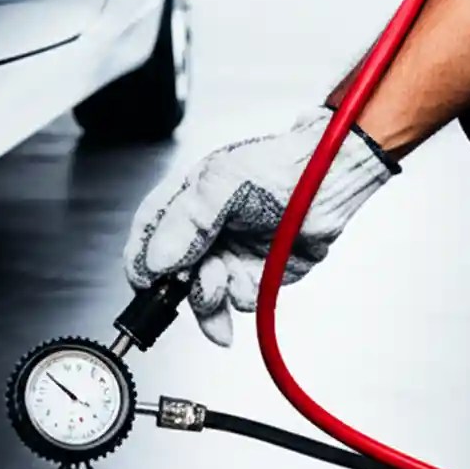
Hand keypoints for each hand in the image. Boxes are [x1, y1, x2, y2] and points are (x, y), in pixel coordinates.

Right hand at [123, 107, 397, 345]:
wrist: (329, 181)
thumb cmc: (277, 166)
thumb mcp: (221, 184)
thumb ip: (187, 223)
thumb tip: (157, 261)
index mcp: (183, 204)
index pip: (145, 236)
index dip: (140, 262)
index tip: (146, 282)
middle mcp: (201, 234)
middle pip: (170, 275)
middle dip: (179, 286)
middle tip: (192, 282)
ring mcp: (227, 256)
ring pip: (202, 295)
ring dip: (211, 296)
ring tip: (225, 279)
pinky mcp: (254, 276)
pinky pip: (237, 301)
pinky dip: (242, 297)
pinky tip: (252, 280)